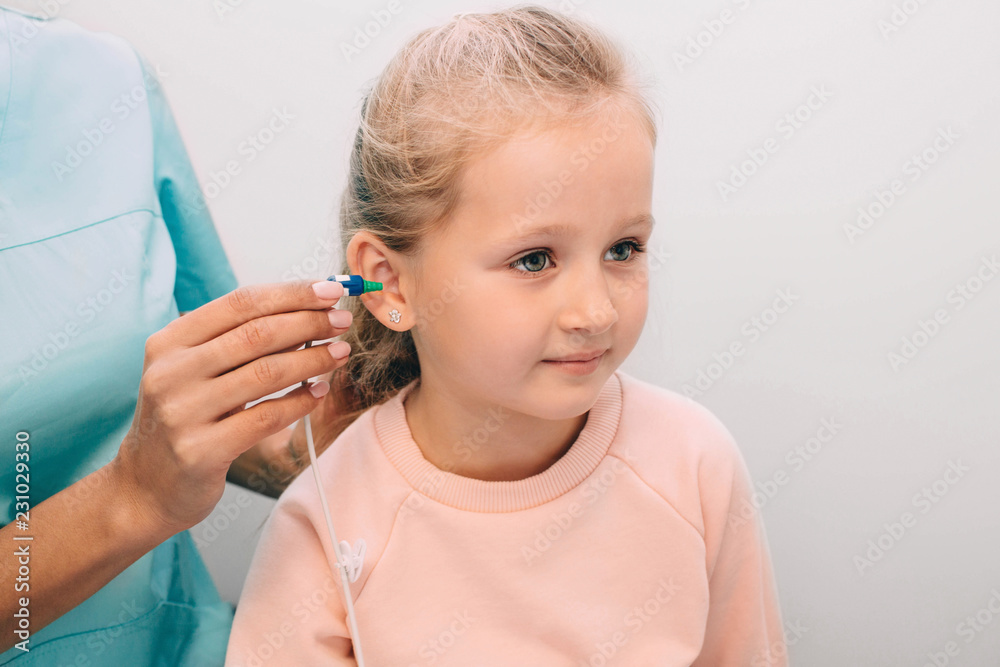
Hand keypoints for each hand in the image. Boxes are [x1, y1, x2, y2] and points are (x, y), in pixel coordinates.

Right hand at [112, 280, 351, 535]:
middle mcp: (171, 373)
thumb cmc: (184, 418)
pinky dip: (299, 402)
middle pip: (257, 334)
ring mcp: (183, 413)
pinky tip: (319, 392)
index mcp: (169, 342)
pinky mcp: (201, 451)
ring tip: (340, 352)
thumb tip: (307, 310)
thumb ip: (237, 341)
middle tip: (343, 320)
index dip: (291, 294)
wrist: (144, 486)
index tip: (331, 289)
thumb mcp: (194, 370)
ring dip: (313, 359)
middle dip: (309, 322)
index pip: (240, 303)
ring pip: (266, 374)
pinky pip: (265, 418)